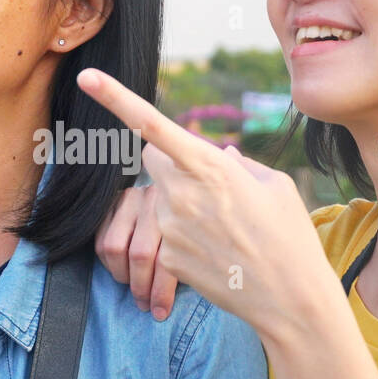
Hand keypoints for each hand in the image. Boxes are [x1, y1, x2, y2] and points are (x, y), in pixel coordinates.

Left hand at [77, 67, 334, 335]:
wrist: (290, 301)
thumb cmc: (290, 236)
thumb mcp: (276, 186)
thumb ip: (239, 164)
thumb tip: (219, 155)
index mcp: (210, 167)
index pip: (152, 125)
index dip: (116, 98)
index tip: (87, 77)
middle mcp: (181, 194)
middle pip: (151, 157)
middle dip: (169, 159)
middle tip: (208, 181)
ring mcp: (170, 228)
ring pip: (160, 197)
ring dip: (182, 201)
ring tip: (225, 227)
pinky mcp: (167, 257)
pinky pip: (167, 232)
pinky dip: (186, 235)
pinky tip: (218, 251)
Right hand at [96, 184, 179, 319]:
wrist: (180, 185)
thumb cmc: (191, 228)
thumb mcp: (197, 242)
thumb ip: (186, 262)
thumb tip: (168, 302)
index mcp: (183, 212)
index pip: (168, 258)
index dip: (161, 291)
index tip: (160, 312)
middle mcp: (155, 200)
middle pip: (140, 254)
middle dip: (140, 286)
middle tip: (143, 304)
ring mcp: (132, 197)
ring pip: (115, 247)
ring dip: (121, 275)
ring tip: (131, 285)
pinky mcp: (113, 201)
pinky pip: (101, 239)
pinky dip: (108, 261)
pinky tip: (121, 269)